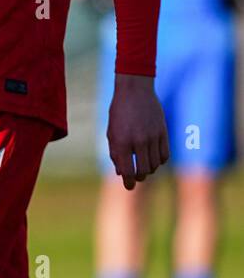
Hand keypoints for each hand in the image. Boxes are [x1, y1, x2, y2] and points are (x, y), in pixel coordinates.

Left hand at [106, 74, 168, 189]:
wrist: (134, 91)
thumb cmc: (119, 112)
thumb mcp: (111, 132)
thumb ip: (116, 153)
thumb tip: (121, 172)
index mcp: (122, 141)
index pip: (127, 171)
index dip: (128, 182)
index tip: (129, 186)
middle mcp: (139, 141)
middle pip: (144, 171)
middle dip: (139, 177)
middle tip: (136, 176)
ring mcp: (153, 137)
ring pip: (155, 165)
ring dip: (149, 169)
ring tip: (143, 165)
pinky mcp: (163, 133)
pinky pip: (165, 155)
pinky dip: (160, 161)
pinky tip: (153, 157)